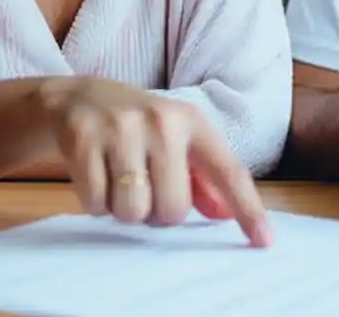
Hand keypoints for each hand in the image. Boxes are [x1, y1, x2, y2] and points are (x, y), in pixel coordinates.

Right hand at [36, 77, 272, 246]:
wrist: (73, 97)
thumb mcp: (173, 140)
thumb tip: (224, 214)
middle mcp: (161, 121)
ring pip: (133, 212)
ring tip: (117, 180)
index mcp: (191, 121)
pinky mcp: (83, 140)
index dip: (247, 209)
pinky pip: (96, 205)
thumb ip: (200, 178)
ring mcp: (120, 129)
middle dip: (156, 212)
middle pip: (173, 209)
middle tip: (144, 187)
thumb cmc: (134, 127)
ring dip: (123, 210)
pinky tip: (94, 174)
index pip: (227, 171)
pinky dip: (94, 202)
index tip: (265, 241)